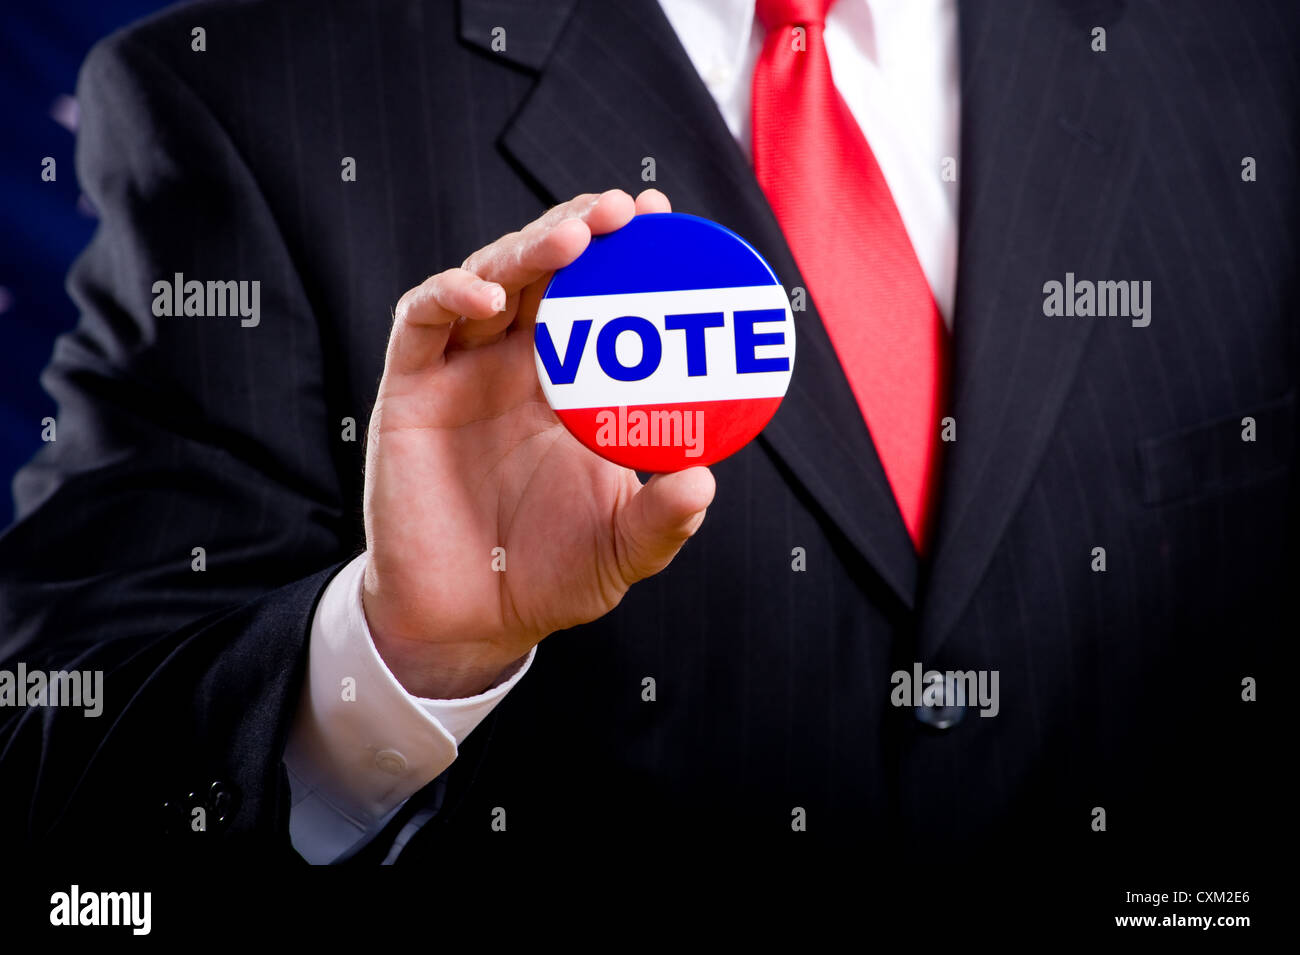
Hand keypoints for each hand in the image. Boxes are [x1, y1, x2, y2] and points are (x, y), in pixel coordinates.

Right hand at [361, 189, 715, 697]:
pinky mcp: (411, 391)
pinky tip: (490, 295)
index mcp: (569, 387)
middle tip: (625, 211)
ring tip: (576, 236)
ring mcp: (462, 373)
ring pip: (490, 280)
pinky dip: (450, 295)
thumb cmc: (546, 576)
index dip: (625, 255)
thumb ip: (662, 520)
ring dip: (529, 248)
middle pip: (546, 271)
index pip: (596, 299)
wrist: (468, 622)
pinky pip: (422, 322)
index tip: (663, 218)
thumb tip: (703, 482)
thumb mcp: (621, 548)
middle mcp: (516, 367)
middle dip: (583, 229)